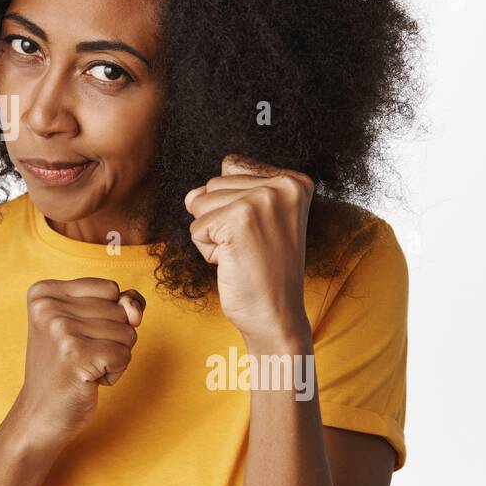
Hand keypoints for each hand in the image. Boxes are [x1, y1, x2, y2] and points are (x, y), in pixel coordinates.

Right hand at [11, 278, 144, 451]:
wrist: (39, 414)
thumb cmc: (65, 367)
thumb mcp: (86, 324)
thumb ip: (119, 304)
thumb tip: (135, 310)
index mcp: (44, 291)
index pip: (110, 289)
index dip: (106, 317)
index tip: (77, 336)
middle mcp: (48, 306)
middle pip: (120, 310)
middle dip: (111, 338)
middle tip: (79, 356)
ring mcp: (61, 329)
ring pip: (127, 332)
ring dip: (113, 356)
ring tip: (83, 367)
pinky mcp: (76, 355)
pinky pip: (124, 355)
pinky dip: (114, 373)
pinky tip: (88, 380)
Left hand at [184, 154, 314, 345]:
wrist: (276, 315)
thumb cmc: (264, 271)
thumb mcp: (254, 222)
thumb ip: (223, 194)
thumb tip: (192, 194)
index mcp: (294, 182)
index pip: (230, 170)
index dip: (234, 209)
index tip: (262, 235)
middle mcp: (283, 185)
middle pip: (213, 185)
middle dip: (221, 221)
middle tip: (252, 248)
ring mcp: (262, 200)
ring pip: (200, 204)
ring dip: (213, 236)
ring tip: (244, 254)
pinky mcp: (239, 219)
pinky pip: (196, 228)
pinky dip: (208, 251)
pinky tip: (235, 263)